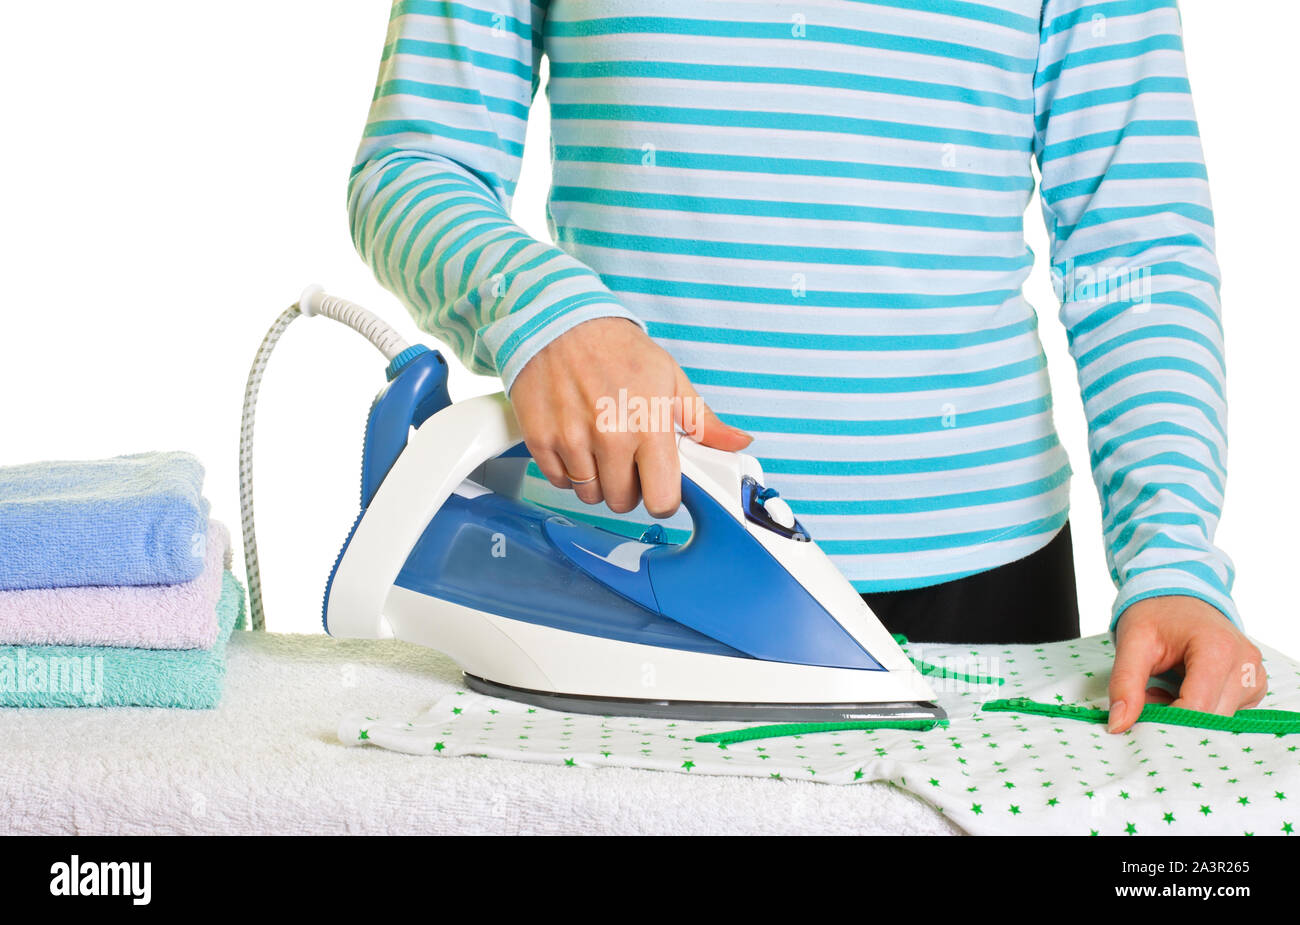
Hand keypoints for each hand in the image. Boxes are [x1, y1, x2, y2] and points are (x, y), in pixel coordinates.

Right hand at [509, 317, 751, 516]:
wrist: (559, 322)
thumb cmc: (617, 349)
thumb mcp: (669, 377)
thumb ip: (702, 420)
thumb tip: (738, 442)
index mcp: (649, 423)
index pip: (662, 499)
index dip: (662, 497)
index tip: (657, 486)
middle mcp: (610, 436)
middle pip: (622, 502)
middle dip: (627, 488)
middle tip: (626, 459)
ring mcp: (572, 439)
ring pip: (589, 495)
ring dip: (596, 481)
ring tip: (598, 448)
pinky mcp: (540, 439)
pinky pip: (558, 481)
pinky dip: (567, 471)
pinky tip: (574, 442)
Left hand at [1107, 595, 1265, 733]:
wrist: (1180, 598)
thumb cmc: (1157, 615)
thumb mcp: (1132, 643)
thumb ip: (1124, 684)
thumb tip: (1118, 726)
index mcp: (1219, 648)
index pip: (1198, 707)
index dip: (1167, 721)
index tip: (1140, 720)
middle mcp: (1245, 664)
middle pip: (1212, 719)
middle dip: (1174, 719)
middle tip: (1148, 696)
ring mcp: (1254, 676)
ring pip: (1219, 722)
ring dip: (1186, 715)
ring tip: (1164, 687)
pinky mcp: (1254, 686)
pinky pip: (1226, 714)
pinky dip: (1200, 710)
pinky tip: (1183, 689)